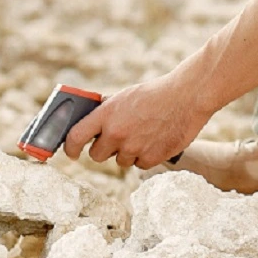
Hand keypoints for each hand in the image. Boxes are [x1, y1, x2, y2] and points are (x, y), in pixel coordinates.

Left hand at [60, 72, 211, 169]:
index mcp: (107, 114)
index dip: (70, 147)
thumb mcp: (126, 97)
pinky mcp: (151, 158)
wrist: (187, 97)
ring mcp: (134, 148)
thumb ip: (107, 111)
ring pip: (121, 161)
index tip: (71, 152)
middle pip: (97, 155)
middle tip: (116, 139)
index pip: (76, 137)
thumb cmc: (156, 94)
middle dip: (104, 149)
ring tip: (144, 133)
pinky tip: (155, 139)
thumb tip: (91, 123)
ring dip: (128, 152)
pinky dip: (146, 155)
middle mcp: (117, 133)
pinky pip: (140, 164)